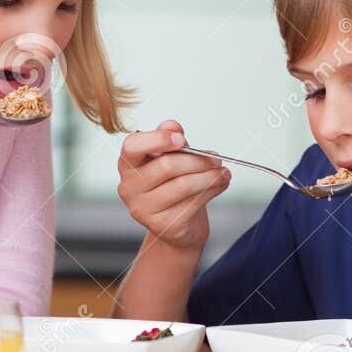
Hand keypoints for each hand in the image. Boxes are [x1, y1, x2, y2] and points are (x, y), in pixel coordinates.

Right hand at [117, 119, 230, 250]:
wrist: (177, 223)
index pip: (133, 146)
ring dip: (209, 176)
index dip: (157, 139)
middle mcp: (129, 186)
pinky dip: (212, 191)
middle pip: (166, 166)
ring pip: (183, 185)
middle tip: (216, 159)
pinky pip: (192, 203)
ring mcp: (142, 208)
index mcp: (128, 163)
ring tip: (223, 172)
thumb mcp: (172, 156)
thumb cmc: (172, 184)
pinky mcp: (161, 225)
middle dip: (197, 160)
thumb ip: (170, 139)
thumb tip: (171, 126)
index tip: (181, 139)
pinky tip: (220, 184)